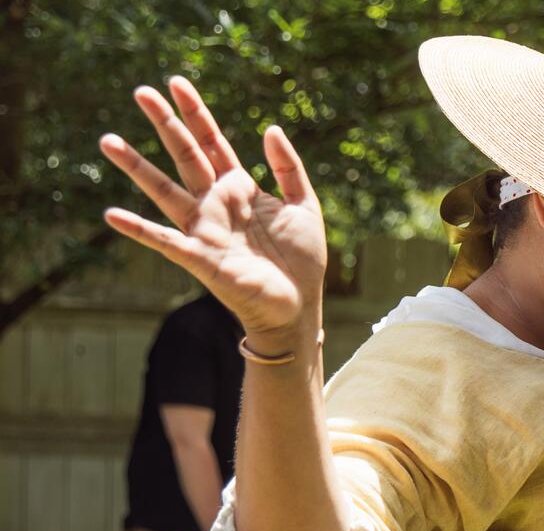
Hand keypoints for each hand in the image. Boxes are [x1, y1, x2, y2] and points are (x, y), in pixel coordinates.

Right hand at [99, 77, 326, 350]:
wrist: (298, 305)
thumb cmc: (302, 260)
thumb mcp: (304, 205)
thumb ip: (289, 168)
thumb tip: (271, 128)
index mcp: (239, 188)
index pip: (212, 142)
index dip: (196, 113)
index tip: (176, 82)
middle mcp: (215, 203)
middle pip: (185, 155)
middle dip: (165, 124)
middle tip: (141, 91)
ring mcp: (205, 229)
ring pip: (165, 191)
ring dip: (137, 167)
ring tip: (108, 141)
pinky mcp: (201, 257)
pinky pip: (164, 240)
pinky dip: (139, 229)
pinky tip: (111, 215)